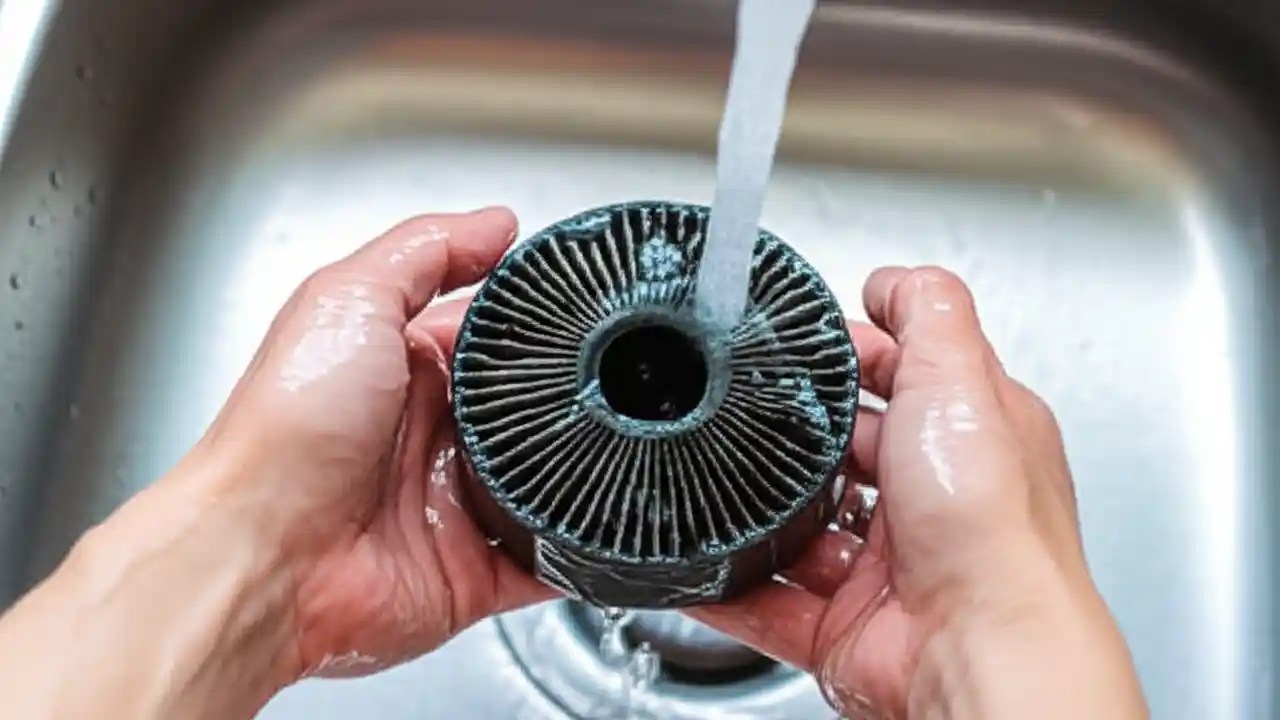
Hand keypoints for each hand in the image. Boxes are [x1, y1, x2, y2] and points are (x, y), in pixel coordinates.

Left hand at [194, 207, 553, 676]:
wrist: (266, 554)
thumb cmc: (287, 429)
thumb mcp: (348, 299)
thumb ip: (425, 251)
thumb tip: (494, 223)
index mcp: (400, 368)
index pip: (487, 332)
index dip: (530, 320)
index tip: (579, 307)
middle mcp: (427, 435)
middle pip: (526, 408)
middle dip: (564, 398)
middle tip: (600, 384)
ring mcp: (451, 504)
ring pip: (543, 483)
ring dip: (575, 472)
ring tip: (613, 452)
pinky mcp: (469, 571)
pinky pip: (542, 562)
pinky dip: (573, 552)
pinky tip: (598, 529)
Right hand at [693, 267, 1146, 718]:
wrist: (978, 651)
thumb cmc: (990, 527)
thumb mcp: (961, 380)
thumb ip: (928, 313)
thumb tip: (894, 280)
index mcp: (971, 441)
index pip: (907, 380)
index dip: (856, 358)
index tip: (805, 346)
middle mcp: (935, 506)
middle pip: (847, 455)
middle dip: (799, 439)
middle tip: (756, 419)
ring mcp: (889, 571)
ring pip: (804, 531)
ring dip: (762, 515)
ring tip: (724, 489)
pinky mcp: (846, 629)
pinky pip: (768, 603)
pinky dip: (729, 587)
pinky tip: (701, 566)